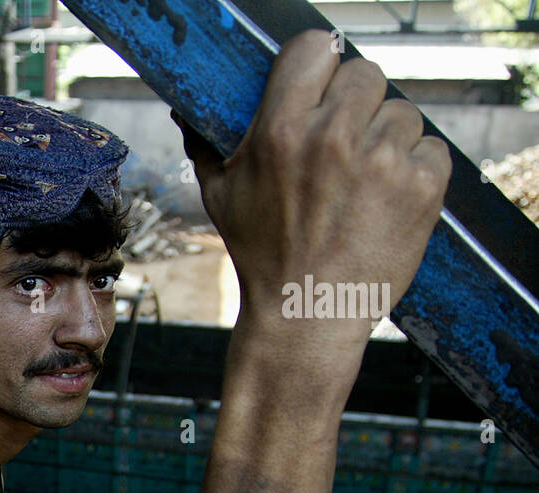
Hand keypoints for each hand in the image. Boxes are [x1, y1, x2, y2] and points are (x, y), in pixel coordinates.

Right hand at [176, 30, 450, 402]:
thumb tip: (189, 109)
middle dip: (356, 105)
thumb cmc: (260, 254)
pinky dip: (416, 171)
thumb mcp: (219, 195)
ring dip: (387, 140)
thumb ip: (206, 142)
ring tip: (364, 182)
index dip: (320, 65)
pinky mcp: (421, 187)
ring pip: (402, 112)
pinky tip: (387, 201)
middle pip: (366, 74)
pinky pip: (431, 150)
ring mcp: (382, 162)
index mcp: (281, 130)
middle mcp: (333, 138)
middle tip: (344, 144)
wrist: (305, 316)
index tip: (320, 87)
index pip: (317, 48)